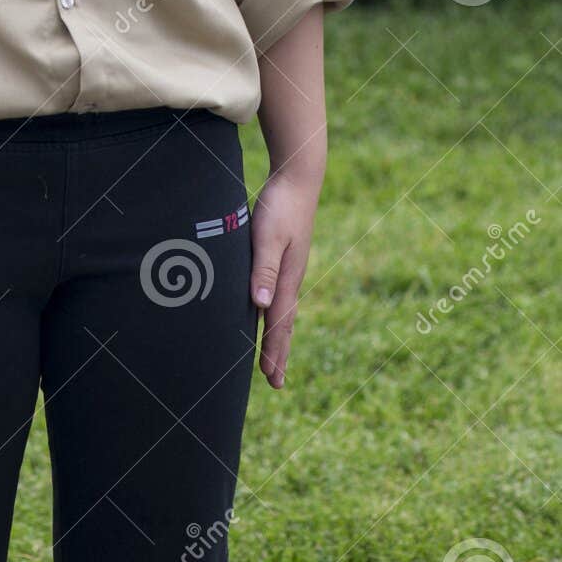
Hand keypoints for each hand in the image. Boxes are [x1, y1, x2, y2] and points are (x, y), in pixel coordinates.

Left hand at [249, 166, 321, 389]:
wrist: (299, 178)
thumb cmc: (281, 206)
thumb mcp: (267, 236)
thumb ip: (263, 268)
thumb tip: (261, 306)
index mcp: (287, 277)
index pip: (278, 322)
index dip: (273, 350)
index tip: (271, 378)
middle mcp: (291, 277)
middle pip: (285, 323)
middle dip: (279, 352)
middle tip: (275, 382)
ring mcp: (290, 268)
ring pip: (283, 311)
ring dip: (278, 336)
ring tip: (273, 357)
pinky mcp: (286, 257)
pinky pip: (280, 294)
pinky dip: (275, 314)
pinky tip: (268, 314)